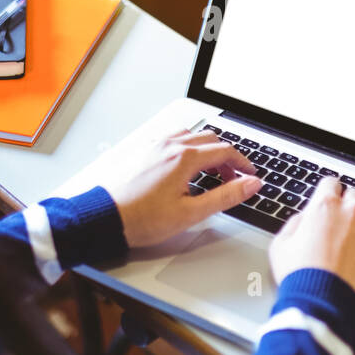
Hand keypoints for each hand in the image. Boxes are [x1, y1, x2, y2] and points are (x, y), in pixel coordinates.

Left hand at [110, 130, 261, 247]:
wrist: (105, 217)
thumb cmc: (142, 218)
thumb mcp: (190, 213)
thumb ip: (225, 196)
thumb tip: (250, 184)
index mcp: (184, 158)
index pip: (225, 151)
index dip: (243, 163)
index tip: (250, 174)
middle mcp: (170, 146)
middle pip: (210, 139)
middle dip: (226, 157)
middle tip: (231, 177)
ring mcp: (155, 146)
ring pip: (190, 136)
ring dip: (206, 150)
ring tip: (208, 172)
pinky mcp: (143, 152)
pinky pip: (172, 140)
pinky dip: (187, 148)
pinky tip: (183, 167)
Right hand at [269, 178, 354, 304]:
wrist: (322, 302)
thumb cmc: (301, 277)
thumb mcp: (281, 246)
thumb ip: (294, 224)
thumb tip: (303, 219)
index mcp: (324, 207)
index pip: (330, 183)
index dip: (328, 192)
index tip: (329, 199)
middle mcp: (351, 211)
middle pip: (354, 193)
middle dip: (349, 203)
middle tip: (345, 218)